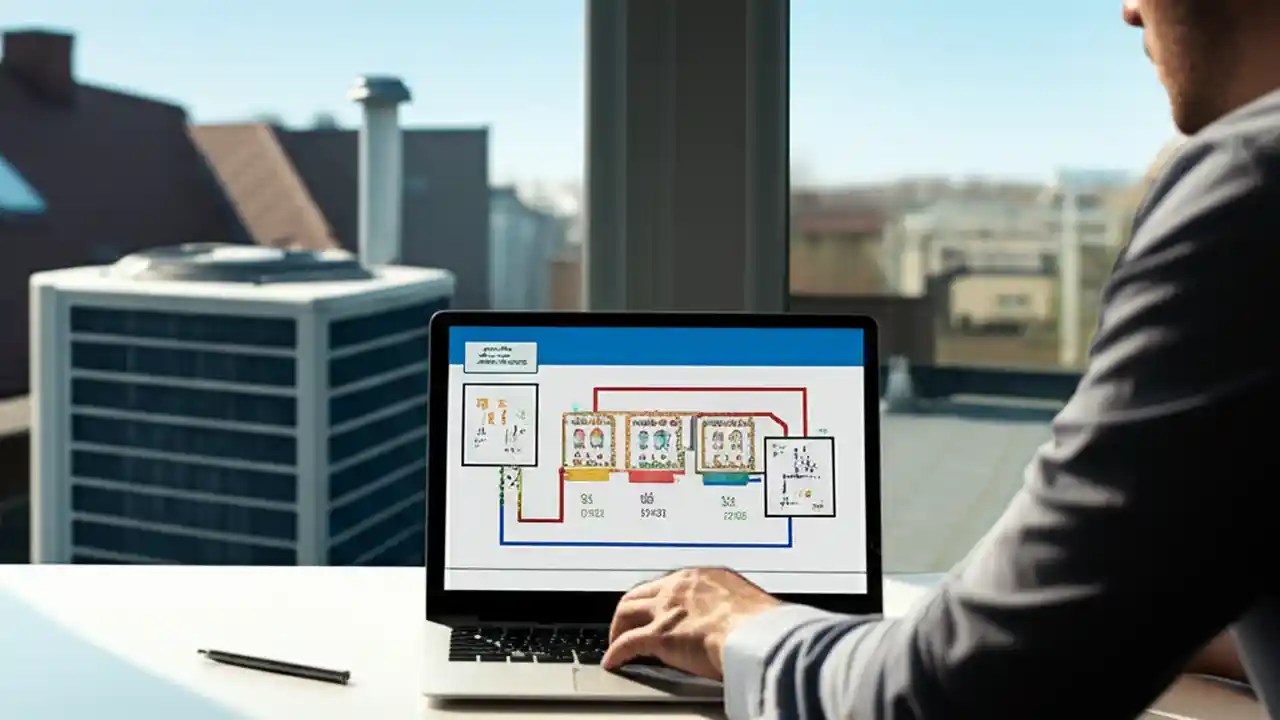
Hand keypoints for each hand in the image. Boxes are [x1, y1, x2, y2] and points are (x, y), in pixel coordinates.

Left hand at [603, 567, 780, 679]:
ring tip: (616, 641)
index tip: (657, 609)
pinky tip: (613, 662)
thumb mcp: (747, 603)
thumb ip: (733, 608)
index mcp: (703, 577)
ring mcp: (667, 609)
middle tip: (627, 623)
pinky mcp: (659, 635)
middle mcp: (680, 586)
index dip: (659, 598)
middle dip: (631, 608)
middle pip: (641, 592)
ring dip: (618, 627)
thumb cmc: (763, 623)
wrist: (759, 634)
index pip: (670, 584)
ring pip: (627, 610)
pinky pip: (627, 643)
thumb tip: (738, 621)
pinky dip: (616, 652)